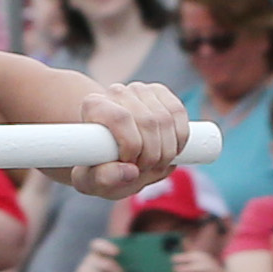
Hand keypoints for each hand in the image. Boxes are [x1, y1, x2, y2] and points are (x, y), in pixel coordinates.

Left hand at [64, 83, 192, 196]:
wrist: (110, 154)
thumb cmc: (99, 168)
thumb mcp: (92, 181)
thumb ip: (103, 179)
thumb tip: (131, 172)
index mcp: (92, 106)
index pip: (120, 118)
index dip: (132, 146)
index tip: (130, 164)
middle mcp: (116, 92)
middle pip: (147, 121)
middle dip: (152, 155)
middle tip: (144, 171)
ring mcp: (140, 90)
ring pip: (166, 119)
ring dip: (167, 151)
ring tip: (155, 166)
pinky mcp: (160, 92)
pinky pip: (179, 113)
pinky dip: (180, 138)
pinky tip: (171, 152)